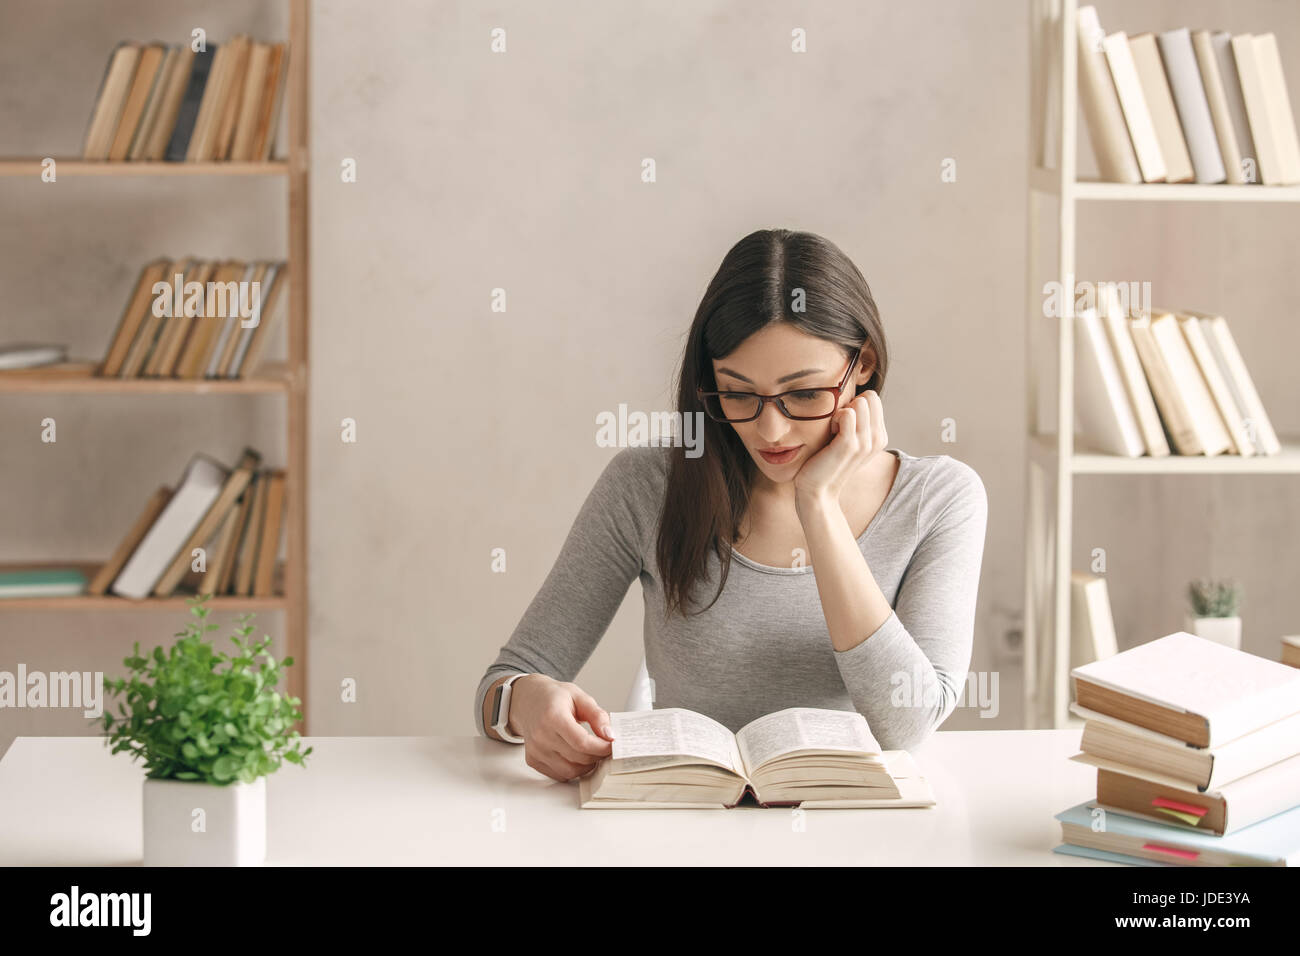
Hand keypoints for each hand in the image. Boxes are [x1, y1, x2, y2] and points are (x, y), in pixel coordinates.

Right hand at [507, 674, 614, 782]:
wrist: (528, 700)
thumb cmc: (553, 697)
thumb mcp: (579, 696)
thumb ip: (597, 715)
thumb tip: (610, 735)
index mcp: (552, 716)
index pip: (582, 742)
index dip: (601, 747)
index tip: (612, 745)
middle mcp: (541, 736)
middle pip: (578, 758)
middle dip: (597, 755)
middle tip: (604, 747)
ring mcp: (535, 750)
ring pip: (570, 771)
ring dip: (586, 765)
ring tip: (591, 752)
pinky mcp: (533, 760)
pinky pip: (559, 774)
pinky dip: (572, 769)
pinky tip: (576, 756)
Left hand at [792, 390, 887, 506]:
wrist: (818, 489)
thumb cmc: (827, 460)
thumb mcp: (849, 440)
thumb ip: (858, 421)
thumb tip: (856, 396)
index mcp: (879, 436)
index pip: (873, 399)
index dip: (855, 405)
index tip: (843, 425)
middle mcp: (877, 439)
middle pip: (869, 397)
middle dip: (850, 405)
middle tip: (837, 427)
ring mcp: (866, 442)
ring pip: (860, 403)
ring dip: (840, 412)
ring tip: (833, 431)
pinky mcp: (850, 445)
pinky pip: (847, 413)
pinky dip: (834, 418)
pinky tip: (829, 434)